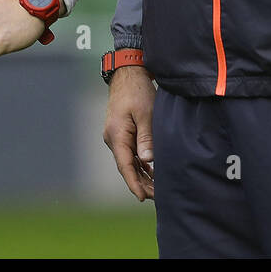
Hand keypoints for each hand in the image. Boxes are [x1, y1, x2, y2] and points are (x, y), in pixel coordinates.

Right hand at [103, 65, 154, 200]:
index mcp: (116, 135)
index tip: (142, 198)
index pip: (125, 166)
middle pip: (126, 167)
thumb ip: (146, 138)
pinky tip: (151, 172)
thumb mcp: (145, 114)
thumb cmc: (137, 91)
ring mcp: (116, 136)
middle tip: (158, 196)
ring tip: (156, 189)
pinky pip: (130, 153)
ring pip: (129, 161)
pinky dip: (140, 164)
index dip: (134, 183)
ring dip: (141, 175)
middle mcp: (113, 138)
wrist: (128, 74)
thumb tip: (148, 161)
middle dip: (141, 183)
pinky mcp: (122, 133)